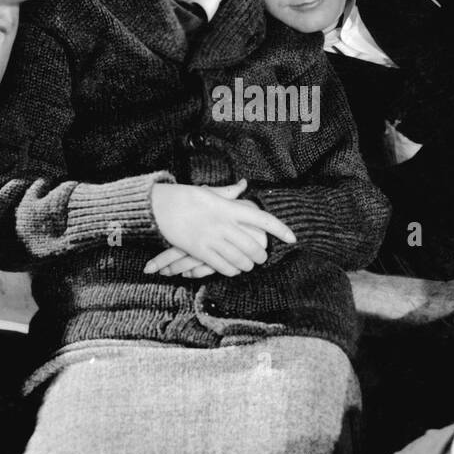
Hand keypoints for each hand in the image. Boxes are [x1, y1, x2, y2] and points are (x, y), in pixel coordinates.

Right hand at [146, 180, 295, 276]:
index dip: (280, 229)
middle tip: (263, 257)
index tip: (293, 238)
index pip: (263, 219)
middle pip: (253, 245)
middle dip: (261, 254)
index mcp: (229, 208)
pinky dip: (232, 270)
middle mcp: (224, 224)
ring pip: (240, 259)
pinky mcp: (200, 251)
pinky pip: (222, 266)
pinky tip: (234, 269)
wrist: (160, 206)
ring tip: (250, 265)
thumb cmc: (185, 197)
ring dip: (248, 264)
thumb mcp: (210, 192)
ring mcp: (212, 238)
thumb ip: (229, 192)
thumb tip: (243, 184)